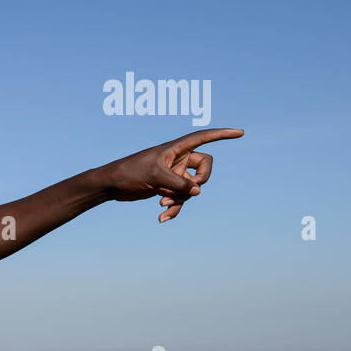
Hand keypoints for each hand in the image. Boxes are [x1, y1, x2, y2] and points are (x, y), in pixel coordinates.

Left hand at [100, 128, 243, 221]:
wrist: (111, 185)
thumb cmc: (129, 172)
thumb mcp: (155, 176)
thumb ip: (179, 183)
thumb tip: (198, 192)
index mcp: (175, 148)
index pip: (203, 137)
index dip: (221, 134)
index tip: (240, 133)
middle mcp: (177, 159)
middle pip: (204, 167)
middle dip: (199, 181)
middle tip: (187, 190)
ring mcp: (173, 174)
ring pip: (191, 188)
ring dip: (181, 199)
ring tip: (162, 204)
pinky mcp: (167, 187)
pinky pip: (180, 199)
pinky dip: (174, 208)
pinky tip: (162, 218)